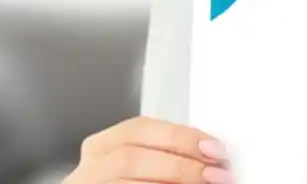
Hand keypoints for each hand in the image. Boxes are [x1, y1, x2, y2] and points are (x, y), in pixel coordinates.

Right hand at [64, 116, 231, 183]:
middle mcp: (90, 168)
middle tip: (216, 173)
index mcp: (101, 146)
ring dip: (177, 183)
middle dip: (181, 163)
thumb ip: (167, 153)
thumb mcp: (143, 160)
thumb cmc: (131, 178)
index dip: (181, 136)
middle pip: (134, 157)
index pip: (140, 128)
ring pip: (134, 183)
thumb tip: (211, 153)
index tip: (215, 147)